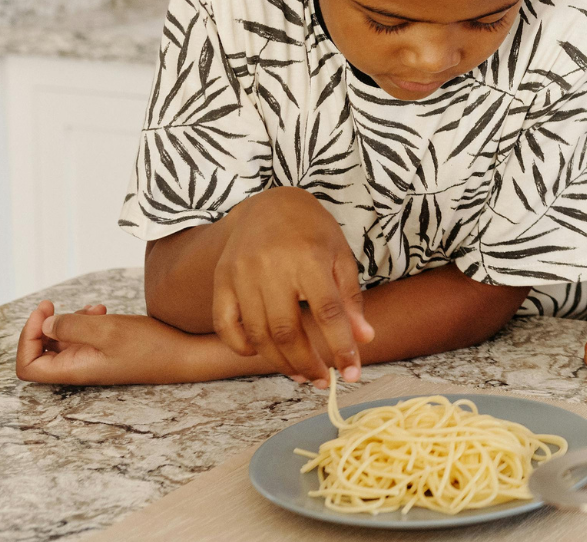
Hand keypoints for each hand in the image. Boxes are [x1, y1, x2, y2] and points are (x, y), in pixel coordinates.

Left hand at [15, 300, 220, 385]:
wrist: (186, 355)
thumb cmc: (151, 347)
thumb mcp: (108, 330)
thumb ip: (71, 327)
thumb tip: (45, 325)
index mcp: (74, 370)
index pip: (28, 365)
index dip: (27, 339)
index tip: (43, 316)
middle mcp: (79, 368)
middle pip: (40, 352)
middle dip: (43, 326)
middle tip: (51, 305)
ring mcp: (92, 360)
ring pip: (61, 342)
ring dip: (66, 321)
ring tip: (88, 307)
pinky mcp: (105, 352)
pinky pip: (81, 338)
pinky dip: (84, 322)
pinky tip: (101, 310)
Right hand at [214, 187, 372, 384]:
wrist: (269, 204)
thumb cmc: (313, 232)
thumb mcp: (341, 257)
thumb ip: (351, 300)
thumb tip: (365, 339)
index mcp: (308, 259)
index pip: (328, 313)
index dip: (341, 347)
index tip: (353, 373)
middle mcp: (271, 267)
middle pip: (288, 331)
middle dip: (308, 363)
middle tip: (323, 381)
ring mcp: (241, 274)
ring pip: (258, 333)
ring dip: (280, 362)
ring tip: (301, 374)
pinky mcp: (221, 280)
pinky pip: (225, 324)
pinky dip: (241, 347)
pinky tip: (262, 354)